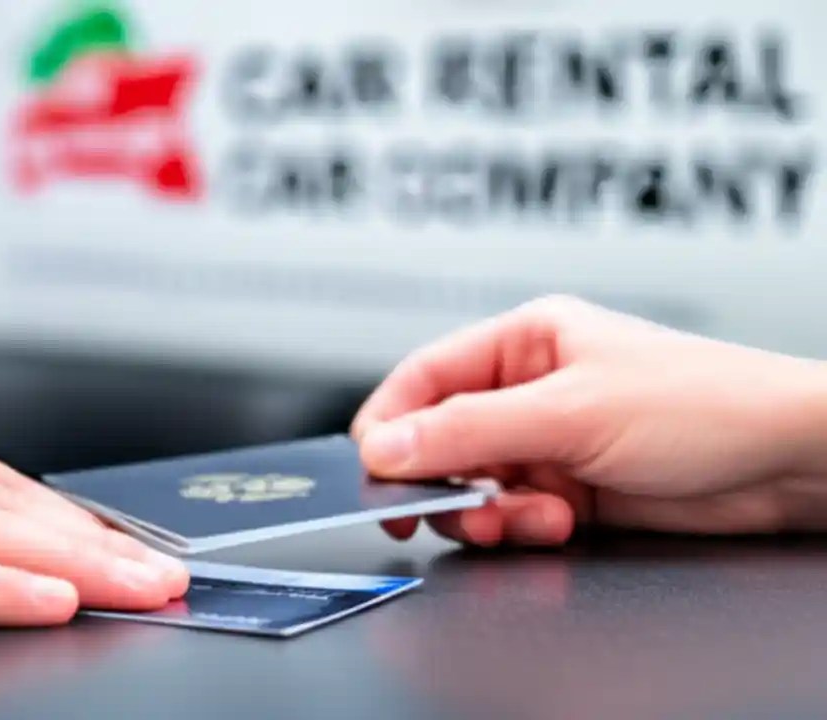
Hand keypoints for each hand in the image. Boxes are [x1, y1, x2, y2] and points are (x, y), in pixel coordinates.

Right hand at [351, 296, 826, 546]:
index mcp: (523, 341)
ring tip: (526, 517)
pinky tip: (560, 522)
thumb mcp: (571, 412)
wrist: (789, 461)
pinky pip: (510, 514)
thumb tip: (385, 448)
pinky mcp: (569, 490)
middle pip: (439, 441)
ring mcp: (548, 443)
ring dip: (487, 511)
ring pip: (472, 486)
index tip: (377, 474)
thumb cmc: (707, 403)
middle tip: (455, 510)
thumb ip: (468, 431)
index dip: (391, 426)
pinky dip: (521, 526)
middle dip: (444, 481)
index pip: (423, 379)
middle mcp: (528, 389)